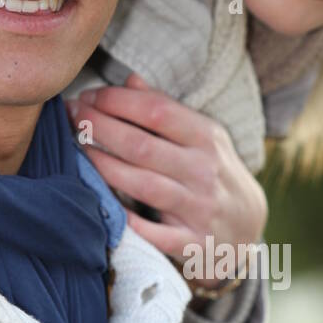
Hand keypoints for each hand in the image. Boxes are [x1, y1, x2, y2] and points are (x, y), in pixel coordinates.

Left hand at [65, 75, 267, 289]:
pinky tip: (99, 201)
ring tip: (78, 149)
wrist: (248, 227)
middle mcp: (205, 171)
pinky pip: (151, 232)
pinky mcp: (191, 242)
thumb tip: (129, 81)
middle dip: (101, 128)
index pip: (157, 111)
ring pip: (142, 185)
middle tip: (73, 117)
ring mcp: (199, 208)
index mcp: (207, 138)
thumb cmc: (215, 173)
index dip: (117, 101)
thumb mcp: (203, 136)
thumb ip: (167, 109)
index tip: (88, 97)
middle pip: (142, 145)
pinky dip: (124, 218)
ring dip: (103, 166)